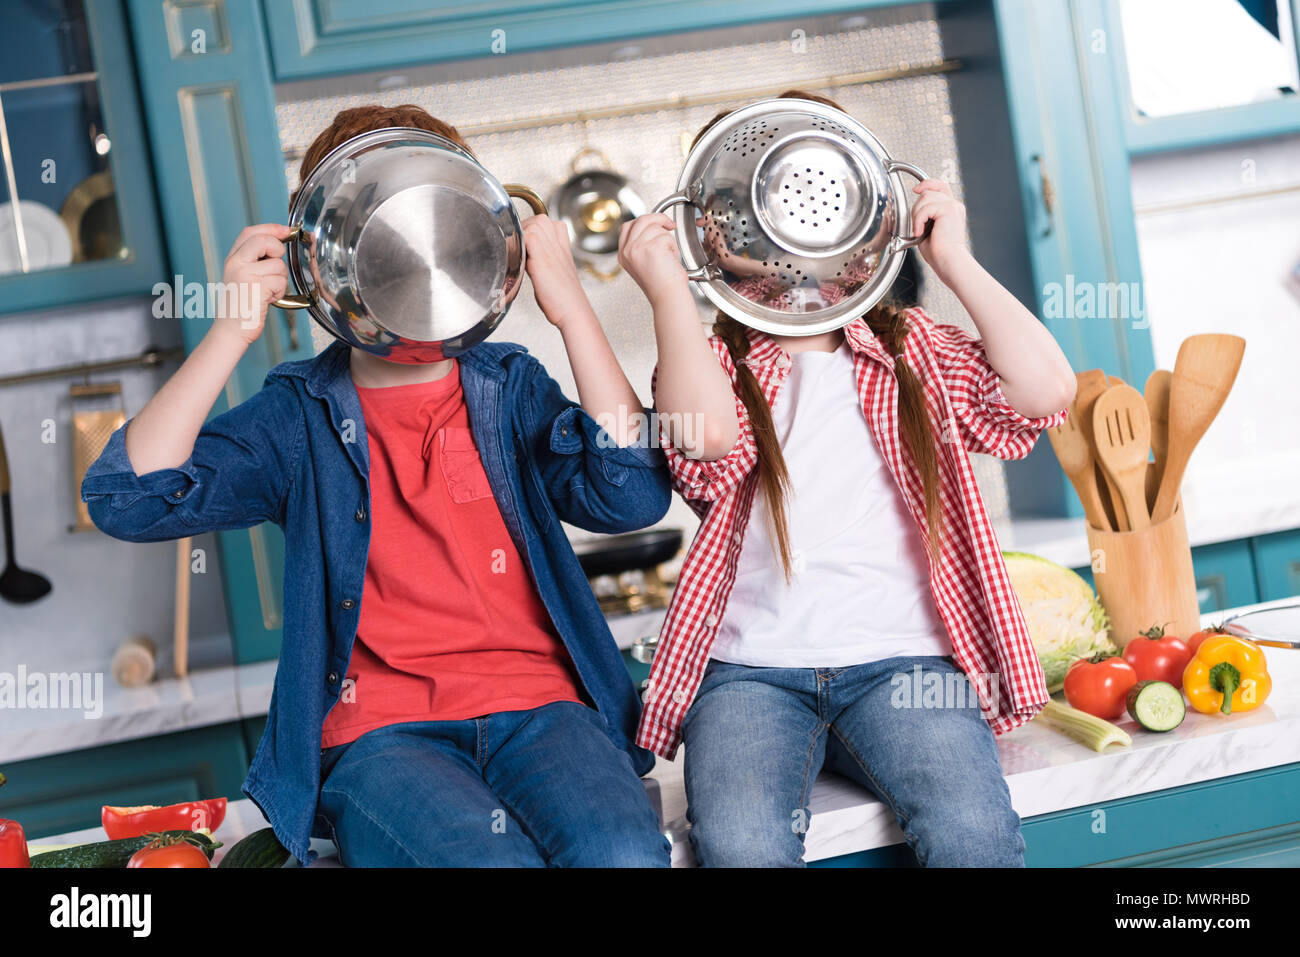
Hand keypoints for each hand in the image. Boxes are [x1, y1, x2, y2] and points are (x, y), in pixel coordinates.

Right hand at [215, 224, 292, 343]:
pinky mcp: (255, 286)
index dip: (271, 228)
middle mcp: (236, 263)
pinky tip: (269, 299)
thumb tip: (278, 245)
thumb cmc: (241, 307)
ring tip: (268, 291)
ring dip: (280, 280)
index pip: (250, 232)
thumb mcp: (243, 278)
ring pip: (278, 265)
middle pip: (264, 240)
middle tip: (275, 267)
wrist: (231, 330)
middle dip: (278, 251)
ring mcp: (244, 274)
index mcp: (233, 259)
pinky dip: (280, 292)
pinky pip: (280, 281)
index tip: (287, 231)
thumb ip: (255, 261)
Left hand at [522, 214, 592, 328]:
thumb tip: (526, 259)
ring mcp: (552, 252)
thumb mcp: (557, 276)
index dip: (535, 229)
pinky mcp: (543, 261)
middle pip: (541, 219)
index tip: (526, 243)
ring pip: (535, 223)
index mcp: (563, 250)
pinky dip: (520, 243)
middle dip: (525, 229)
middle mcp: (559, 247)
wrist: (574, 312)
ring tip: (518, 252)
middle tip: (519, 246)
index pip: (551, 224)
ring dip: (522, 235)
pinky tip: (518, 258)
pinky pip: (529, 237)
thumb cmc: (563, 300)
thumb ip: (544, 263)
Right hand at [618, 213, 690, 305]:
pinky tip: (671, 259)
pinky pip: (666, 236)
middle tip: (669, 225)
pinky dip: (673, 246)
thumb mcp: (644, 263)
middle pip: (641, 220)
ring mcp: (637, 248)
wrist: (668, 296)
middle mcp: (627, 251)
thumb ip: (641, 245)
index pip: (628, 226)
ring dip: (668, 238)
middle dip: (658, 219)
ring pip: (656, 227)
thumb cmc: (662, 285)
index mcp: (623, 255)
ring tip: (669, 255)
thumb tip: (652, 227)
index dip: (644, 221)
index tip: (656, 223)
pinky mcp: (651, 248)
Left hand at [909, 180, 971, 278]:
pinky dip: (918, 220)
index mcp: (951, 209)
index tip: (916, 189)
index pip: (940, 186)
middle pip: (928, 192)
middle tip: (918, 226)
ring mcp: (953, 206)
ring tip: (919, 230)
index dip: (927, 184)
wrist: (948, 261)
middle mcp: (954, 205)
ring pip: (925, 198)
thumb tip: (915, 208)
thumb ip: (924, 215)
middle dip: (917, 208)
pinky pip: (925, 208)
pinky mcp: (949, 210)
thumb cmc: (939, 252)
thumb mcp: (928, 229)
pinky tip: (920, 232)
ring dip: (917, 215)